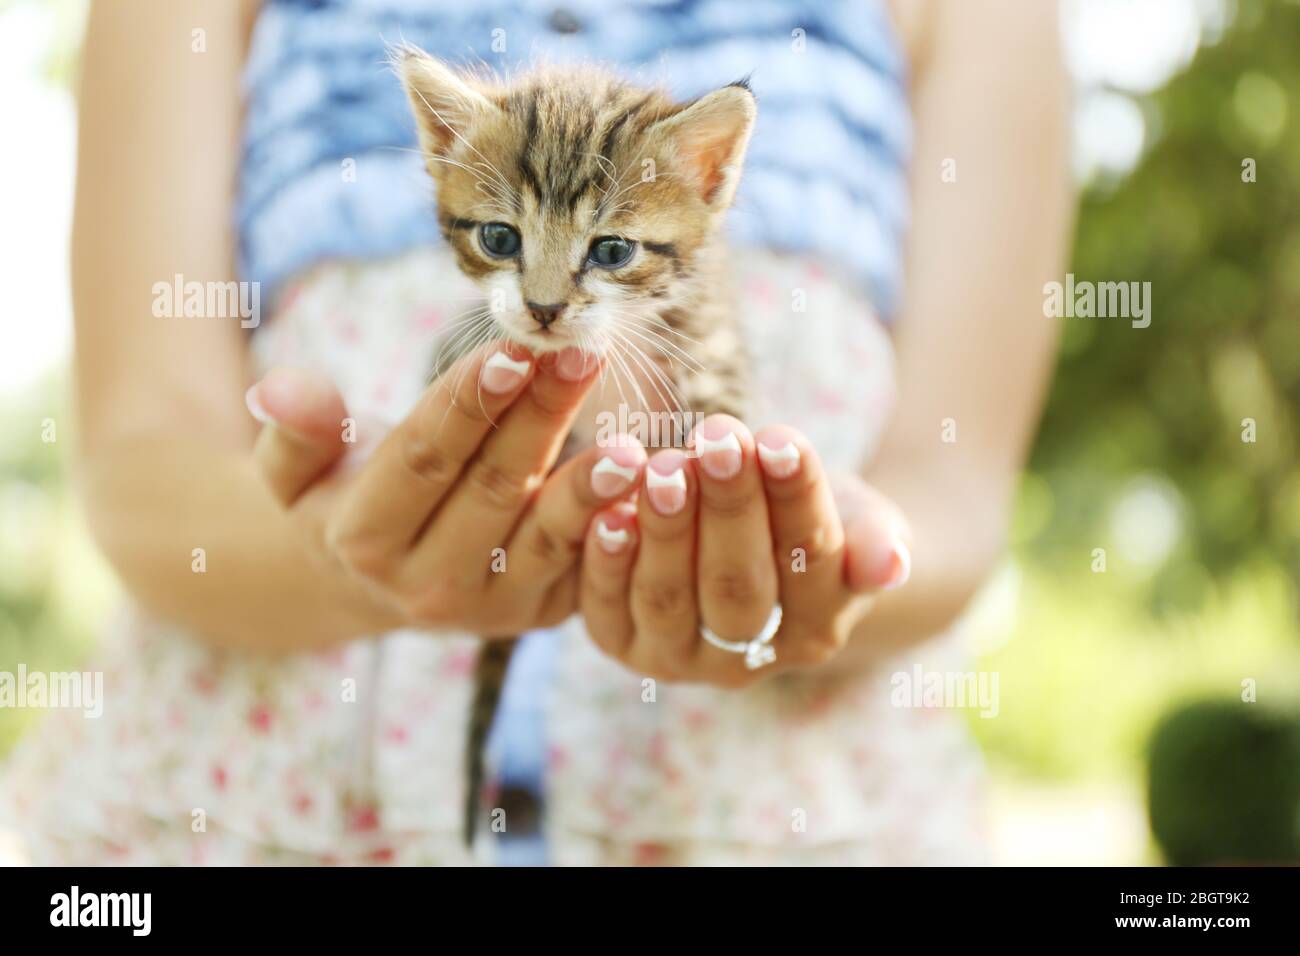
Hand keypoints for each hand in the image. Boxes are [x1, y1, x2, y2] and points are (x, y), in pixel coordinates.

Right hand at [248, 345, 646, 636]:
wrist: (384, 581)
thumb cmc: (345, 499)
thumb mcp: (297, 472)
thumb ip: (295, 431)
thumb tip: (283, 385)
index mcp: (363, 542)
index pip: (423, 460)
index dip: (466, 404)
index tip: (511, 350)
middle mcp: (427, 585)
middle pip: (492, 487)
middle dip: (540, 416)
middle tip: (581, 353)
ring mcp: (491, 608)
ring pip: (547, 535)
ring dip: (591, 485)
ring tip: (632, 442)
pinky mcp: (542, 613)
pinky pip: (586, 568)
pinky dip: (619, 527)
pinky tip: (651, 484)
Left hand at [577, 416, 909, 685]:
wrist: (755, 551)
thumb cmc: (813, 520)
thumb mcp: (857, 521)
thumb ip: (876, 540)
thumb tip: (894, 565)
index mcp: (817, 629)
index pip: (809, 558)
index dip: (795, 498)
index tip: (781, 437)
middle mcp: (749, 657)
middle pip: (738, 585)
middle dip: (728, 506)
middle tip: (718, 436)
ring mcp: (682, 659)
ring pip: (671, 598)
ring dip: (666, 528)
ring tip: (665, 464)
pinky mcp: (623, 645)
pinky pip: (610, 610)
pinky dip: (606, 562)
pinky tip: (607, 512)